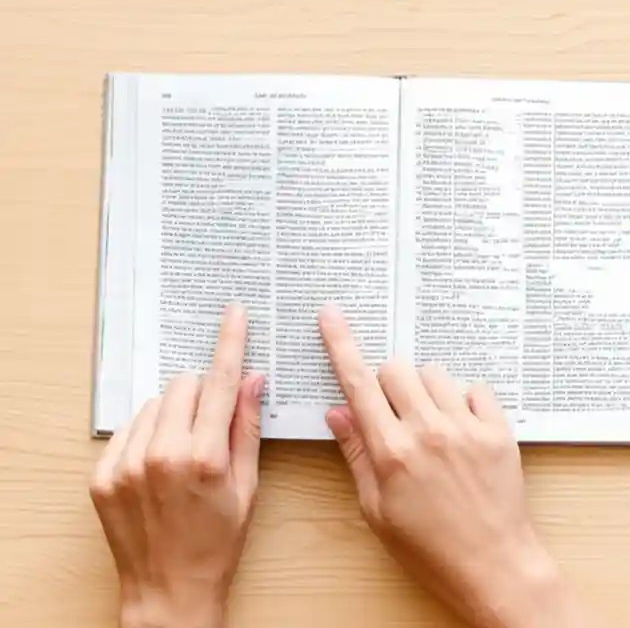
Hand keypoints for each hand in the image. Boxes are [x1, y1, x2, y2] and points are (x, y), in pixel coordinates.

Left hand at [89, 303, 262, 627]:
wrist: (170, 588)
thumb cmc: (218, 542)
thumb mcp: (247, 486)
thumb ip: (247, 428)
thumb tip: (253, 379)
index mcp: (205, 458)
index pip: (222, 383)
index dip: (231, 343)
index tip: (234, 313)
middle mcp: (162, 455)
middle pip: (185, 386)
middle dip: (204, 394)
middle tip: (213, 426)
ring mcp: (127, 465)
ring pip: (155, 404)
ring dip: (173, 414)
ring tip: (184, 452)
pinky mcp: (103, 475)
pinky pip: (128, 430)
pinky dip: (147, 436)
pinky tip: (159, 466)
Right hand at [318, 304, 592, 627]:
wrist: (491, 563)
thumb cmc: (429, 546)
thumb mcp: (377, 508)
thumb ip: (357, 454)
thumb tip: (339, 411)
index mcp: (391, 452)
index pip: (358, 384)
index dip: (341, 344)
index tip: (332, 315)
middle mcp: (428, 432)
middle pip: (397, 368)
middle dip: (389, 381)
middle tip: (395, 411)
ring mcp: (467, 428)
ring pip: (436, 373)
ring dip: (427, 390)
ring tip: (434, 426)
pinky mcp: (499, 430)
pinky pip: (476, 388)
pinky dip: (466, 401)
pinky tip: (463, 430)